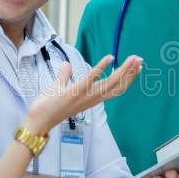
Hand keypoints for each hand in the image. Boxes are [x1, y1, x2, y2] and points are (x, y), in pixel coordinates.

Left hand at [24, 54, 141, 133]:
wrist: (38, 120)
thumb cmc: (47, 106)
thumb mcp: (58, 87)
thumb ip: (64, 76)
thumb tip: (66, 65)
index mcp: (91, 98)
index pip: (115, 89)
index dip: (127, 79)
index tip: (136, 68)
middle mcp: (92, 99)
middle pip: (117, 86)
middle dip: (130, 73)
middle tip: (140, 60)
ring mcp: (85, 96)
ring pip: (110, 83)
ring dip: (123, 70)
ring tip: (133, 59)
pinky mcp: (75, 92)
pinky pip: (91, 79)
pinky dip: (101, 67)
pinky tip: (110, 57)